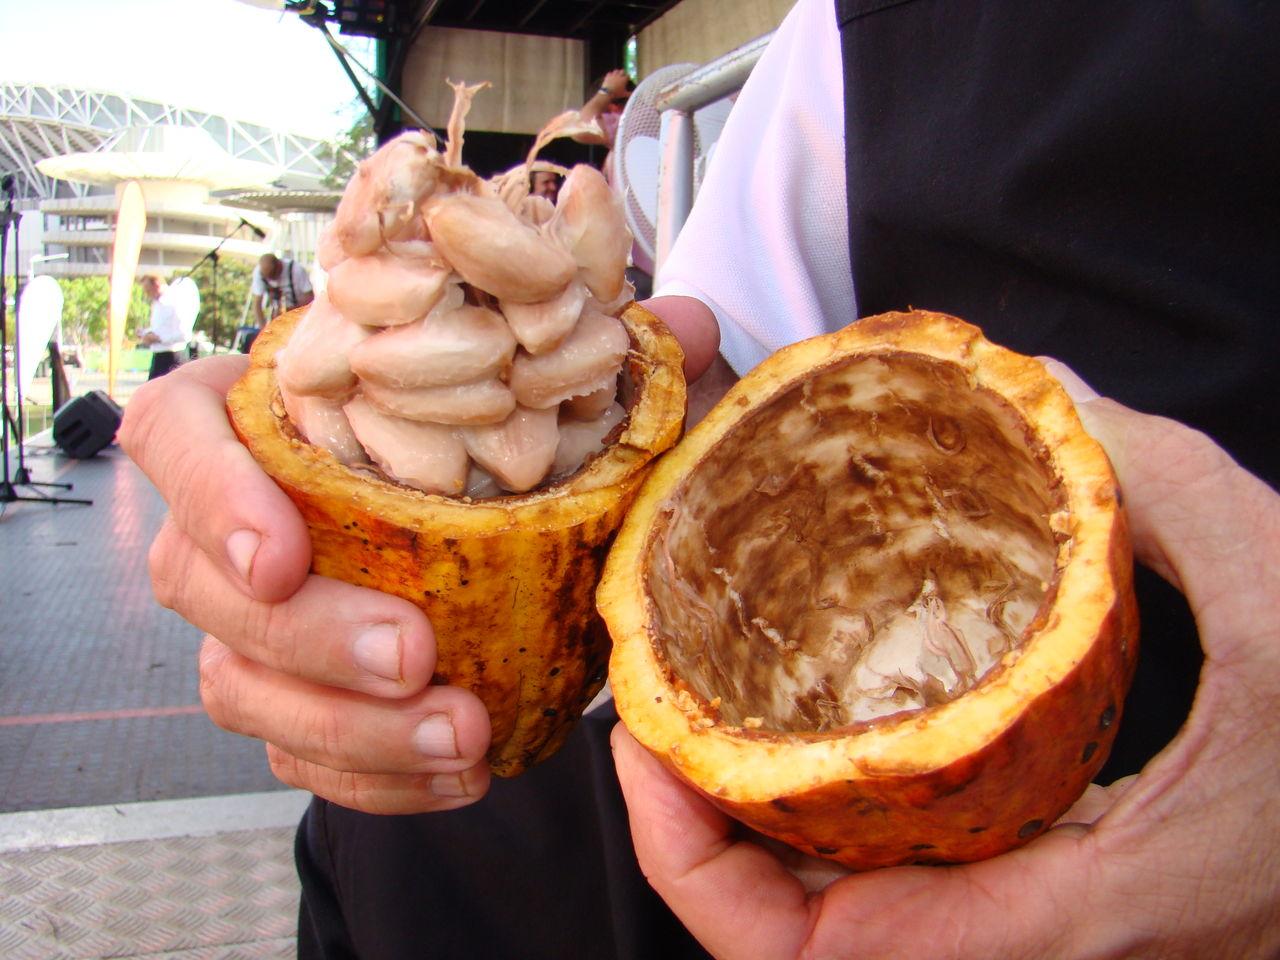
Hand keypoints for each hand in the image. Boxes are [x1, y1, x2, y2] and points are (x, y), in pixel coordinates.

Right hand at [120, 301, 718, 815]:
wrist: (511, 536)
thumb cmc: (515, 445)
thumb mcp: (572, 393)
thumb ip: (619, 358)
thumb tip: (690, 326)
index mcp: (278, 416)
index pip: (177, 431)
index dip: (207, 491)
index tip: (280, 553)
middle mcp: (243, 517)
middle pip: (195, 582)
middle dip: (305, 633)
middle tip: (415, 653)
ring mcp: (259, 619)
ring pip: (238, 684)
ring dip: (344, 726)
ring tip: (460, 731)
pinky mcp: (297, 698)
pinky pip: (298, 753)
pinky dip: (373, 779)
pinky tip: (460, 771)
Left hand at [602, 69, 628, 97]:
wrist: (608, 92)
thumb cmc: (617, 93)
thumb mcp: (624, 94)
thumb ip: (629, 93)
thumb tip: (632, 94)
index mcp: (624, 79)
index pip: (627, 75)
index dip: (628, 77)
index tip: (627, 78)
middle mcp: (619, 75)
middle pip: (622, 71)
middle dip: (623, 72)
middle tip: (623, 75)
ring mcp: (613, 75)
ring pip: (616, 70)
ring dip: (617, 72)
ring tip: (617, 74)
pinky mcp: (608, 76)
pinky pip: (609, 73)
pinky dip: (610, 74)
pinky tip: (611, 76)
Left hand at [612, 365, 1279, 958]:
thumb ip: (1157, 481)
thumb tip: (1047, 387)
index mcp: (1079, 910)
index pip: (824, 955)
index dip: (702, 874)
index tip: (644, 759)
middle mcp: (1049, 944)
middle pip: (813, 952)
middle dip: (705, 855)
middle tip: (653, 729)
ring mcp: (1059, 934)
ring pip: (861, 927)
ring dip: (764, 845)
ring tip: (705, 727)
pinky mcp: (1073, 896)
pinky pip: (921, 890)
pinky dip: (846, 832)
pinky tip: (825, 747)